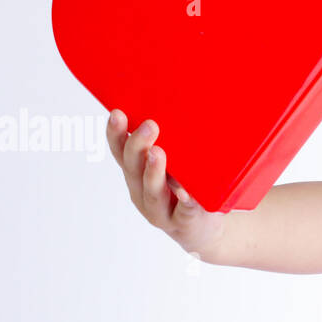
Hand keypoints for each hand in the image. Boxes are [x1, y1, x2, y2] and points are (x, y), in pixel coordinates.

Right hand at [106, 109, 226, 260]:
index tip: (118, 113)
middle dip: (137, 146)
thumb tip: (187, 92)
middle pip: (133, 169)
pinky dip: (186, 202)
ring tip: (158, 154)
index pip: (120, 152)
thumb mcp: (179, 162)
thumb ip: (174, 139)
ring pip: (153, 192)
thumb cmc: (189, 187)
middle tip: (149, 125)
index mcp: (137, 174)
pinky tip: (187, 194)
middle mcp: (142, 192)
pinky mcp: (185, 224)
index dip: (116, 134)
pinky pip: (185, 213)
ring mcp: (162, 211)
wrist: (205, 229)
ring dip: (154, 172)